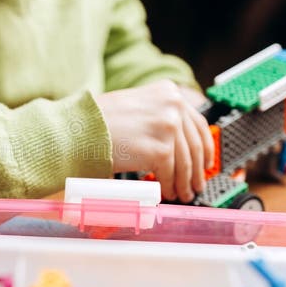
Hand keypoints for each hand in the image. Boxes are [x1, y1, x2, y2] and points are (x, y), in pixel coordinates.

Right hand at [95, 80, 214, 201]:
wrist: (79, 129)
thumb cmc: (98, 121)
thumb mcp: (137, 107)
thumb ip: (159, 117)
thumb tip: (178, 144)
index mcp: (168, 92)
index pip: (197, 123)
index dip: (205, 147)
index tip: (206, 162)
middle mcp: (173, 105)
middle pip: (194, 144)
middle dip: (196, 170)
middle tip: (196, 185)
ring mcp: (169, 126)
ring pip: (185, 162)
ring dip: (184, 182)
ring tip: (182, 194)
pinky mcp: (161, 148)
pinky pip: (171, 173)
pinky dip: (170, 186)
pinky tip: (167, 193)